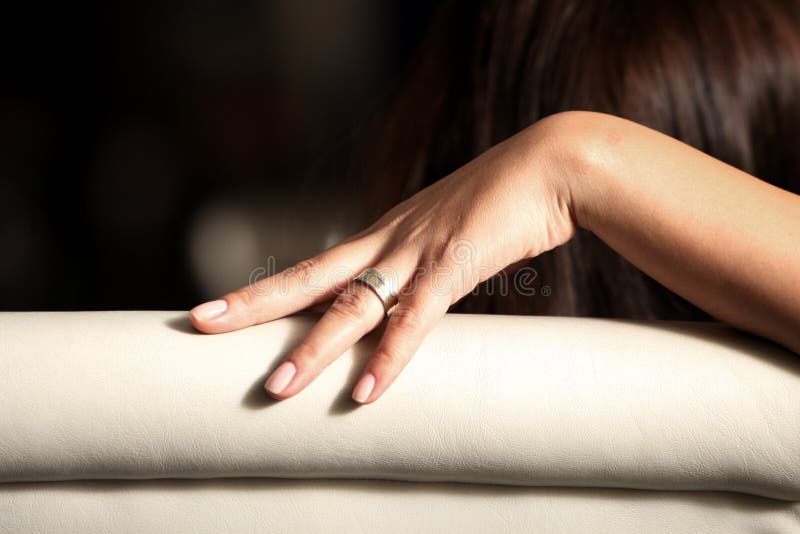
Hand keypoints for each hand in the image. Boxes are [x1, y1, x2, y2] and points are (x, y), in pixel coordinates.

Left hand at [189, 114, 578, 403]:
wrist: (550, 166)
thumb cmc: (501, 203)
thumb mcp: (448, 234)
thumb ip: (423, 266)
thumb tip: (409, 299)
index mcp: (383, 235)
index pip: (313, 268)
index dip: (267, 290)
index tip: (224, 308)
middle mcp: (387, 242)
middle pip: (308, 277)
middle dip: (254, 304)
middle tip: (201, 322)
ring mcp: (416, 253)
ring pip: (351, 305)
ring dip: (313, 348)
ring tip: (275, 386)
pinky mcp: (453, 266)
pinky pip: (414, 321)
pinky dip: (389, 359)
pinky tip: (364, 392)